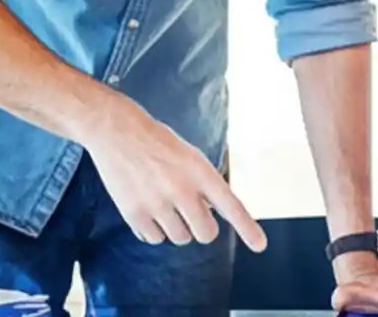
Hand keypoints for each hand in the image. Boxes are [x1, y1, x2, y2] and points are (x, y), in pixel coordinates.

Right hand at [80, 95, 266, 251]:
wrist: (117, 131)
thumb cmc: (158, 142)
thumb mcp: (190, 156)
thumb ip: (204, 184)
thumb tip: (210, 216)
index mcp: (200, 171)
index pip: (231, 205)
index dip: (247, 228)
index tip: (260, 245)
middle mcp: (181, 189)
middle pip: (205, 233)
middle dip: (202, 228)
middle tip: (191, 215)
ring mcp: (157, 203)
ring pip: (179, 239)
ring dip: (176, 228)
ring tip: (164, 203)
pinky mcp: (134, 213)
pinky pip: (153, 239)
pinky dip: (153, 230)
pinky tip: (146, 207)